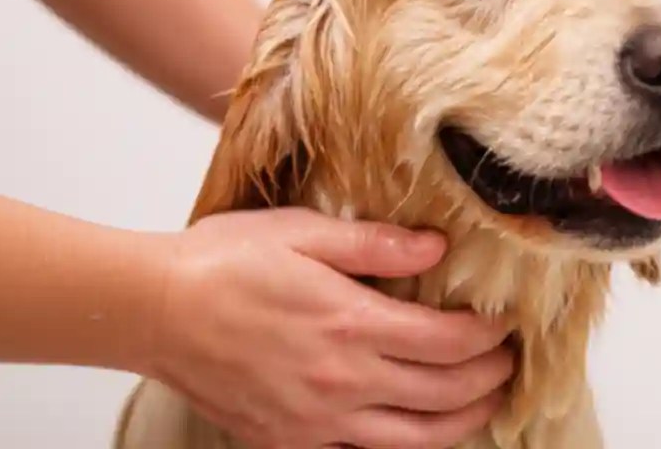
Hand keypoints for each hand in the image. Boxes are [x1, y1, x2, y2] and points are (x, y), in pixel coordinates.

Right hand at [147, 209, 512, 448]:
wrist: (154, 312)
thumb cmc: (223, 263)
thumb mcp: (303, 232)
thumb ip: (376, 245)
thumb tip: (436, 249)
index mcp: (352, 325)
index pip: (450, 342)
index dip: (488, 336)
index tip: (502, 324)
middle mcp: (343, 382)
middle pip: (445, 395)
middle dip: (489, 379)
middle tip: (507, 363)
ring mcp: (317, 421)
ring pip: (415, 439)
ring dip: (462, 422)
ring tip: (483, 404)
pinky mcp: (290, 441)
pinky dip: (403, 443)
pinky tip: (415, 425)